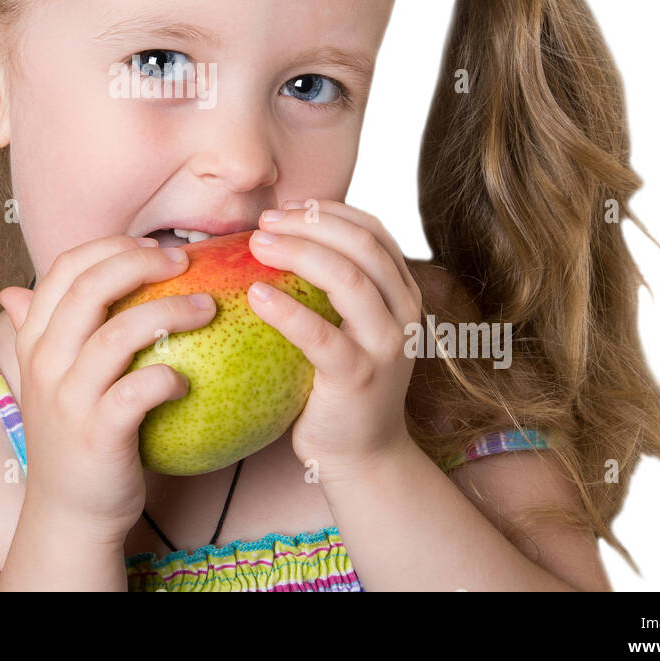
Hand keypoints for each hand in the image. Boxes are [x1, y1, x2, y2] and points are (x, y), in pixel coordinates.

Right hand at [0, 235, 217, 544]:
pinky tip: (188, 380)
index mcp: (35, 339)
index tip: (153, 246)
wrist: (69, 514)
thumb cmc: (75, 435)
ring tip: (208, 307)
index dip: (111, 247)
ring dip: (170, 312)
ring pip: (117, 334)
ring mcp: (68, 399)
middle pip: (90, 288)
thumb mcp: (51, 378)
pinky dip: (168, 377)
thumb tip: (17, 287)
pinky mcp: (97, 435)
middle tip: (185, 262)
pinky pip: (137, 392)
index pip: (65, 268)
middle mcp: (45, 363)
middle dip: (142, 263)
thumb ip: (46, 331)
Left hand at [245, 199, 422, 480]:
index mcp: (401, 292)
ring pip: (349, 281)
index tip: (288, 206)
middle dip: (310, 225)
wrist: (361, 454)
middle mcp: (404, 313)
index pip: (372, 230)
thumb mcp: (346, 324)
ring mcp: (386, 346)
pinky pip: (321, 337)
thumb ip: (330, 285)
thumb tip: (272, 235)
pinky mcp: (359, 379)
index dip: (329, 211)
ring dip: (299, 253)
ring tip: (257, 246)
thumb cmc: (339, 381)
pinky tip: (255, 295)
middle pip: (362, 246)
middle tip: (264, 223)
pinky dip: (287, 311)